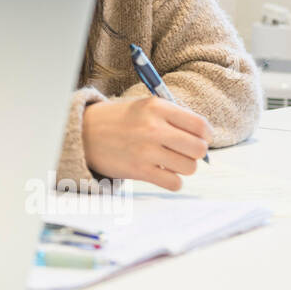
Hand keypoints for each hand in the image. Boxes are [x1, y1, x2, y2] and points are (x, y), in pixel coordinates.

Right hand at [81, 96, 212, 190]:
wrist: (85, 133)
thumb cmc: (119, 120)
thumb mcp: (145, 107)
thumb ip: (174, 117)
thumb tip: (204, 138)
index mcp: (157, 107)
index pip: (200, 125)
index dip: (205, 135)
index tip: (199, 138)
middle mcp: (153, 127)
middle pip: (199, 149)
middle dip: (195, 153)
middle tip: (184, 151)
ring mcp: (146, 150)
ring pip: (189, 167)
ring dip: (183, 167)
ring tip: (170, 161)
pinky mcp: (139, 170)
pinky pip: (174, 183)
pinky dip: (172, 181)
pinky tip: (162, 172)